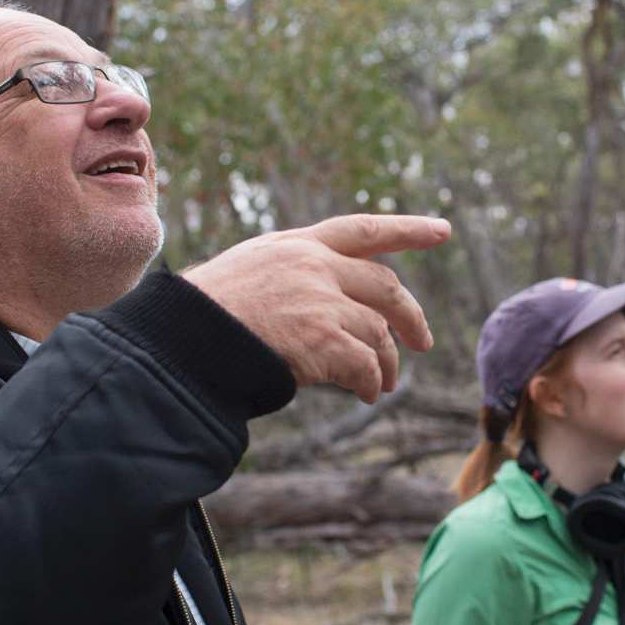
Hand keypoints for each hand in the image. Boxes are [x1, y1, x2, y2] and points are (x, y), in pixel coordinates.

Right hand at [183, 214, 449, 402]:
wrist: (181, 339)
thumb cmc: (201, 316)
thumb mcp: (248, 272)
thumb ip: (292, 275)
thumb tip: (328, 302)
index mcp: (296, 245)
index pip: (363, 229)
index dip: (407, 230)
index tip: (442, 230)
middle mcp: (315, 265)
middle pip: (386, 286)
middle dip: (410, 316)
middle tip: (422, 341)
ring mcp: (321, 301)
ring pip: (378, 331)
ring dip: (387, 362)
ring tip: (383, 384)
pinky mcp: (322, 339)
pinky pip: (366, 364)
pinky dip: (371, 383)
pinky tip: (368, 394)